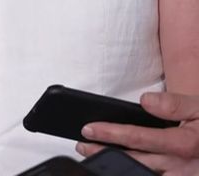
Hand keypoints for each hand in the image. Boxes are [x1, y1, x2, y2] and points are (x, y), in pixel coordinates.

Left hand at [76, 92, 198, 174]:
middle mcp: (182, 166)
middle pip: (135, 162)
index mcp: (186, 144)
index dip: (112, 133)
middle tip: (82, 146)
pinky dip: (134, 174)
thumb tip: (146, 101)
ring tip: (94, 159)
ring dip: (117, 168)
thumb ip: (175, 104)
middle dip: (105, 154)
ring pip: (142, 175)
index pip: (141, 139)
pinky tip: (121, 170)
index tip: (89, 129)